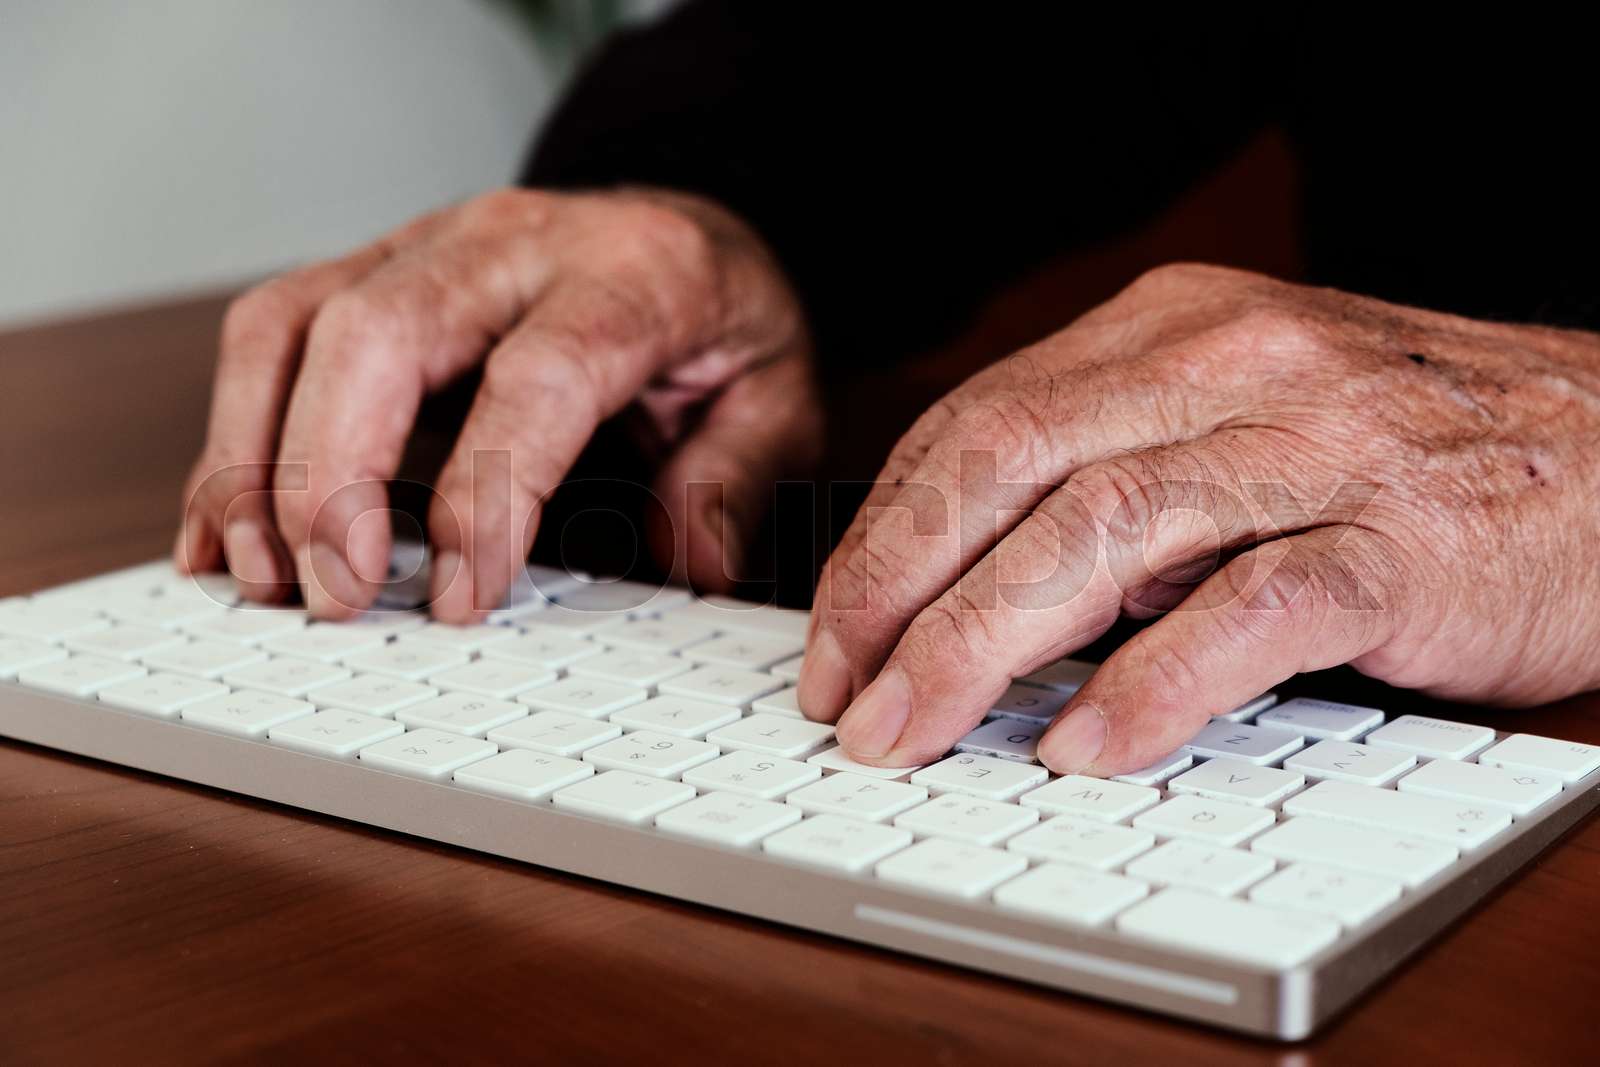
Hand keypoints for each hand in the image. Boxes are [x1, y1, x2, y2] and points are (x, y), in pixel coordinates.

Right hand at [175, 187, 818, 619]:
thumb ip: (733, 481)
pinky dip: (233, 437)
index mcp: (628, 274)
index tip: (460, 599)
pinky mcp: (368, 272)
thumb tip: (682, 565)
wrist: (679, 231)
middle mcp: (511, 242)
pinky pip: (267, 337)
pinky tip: (221, 531)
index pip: (539, 375)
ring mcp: (424, 247)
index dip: (490, 493)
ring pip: (293, 323)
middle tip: (335, 595)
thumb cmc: (718, 321)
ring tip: (258, 576)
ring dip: (256, 457)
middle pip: (381, 331)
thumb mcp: (776, 398)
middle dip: (336, 472)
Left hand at [798, 263, 1599, 774]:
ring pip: (1098, 535)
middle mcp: (1230, 367)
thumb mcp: (1234, 419)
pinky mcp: (1398, 544)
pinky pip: (1246, 613)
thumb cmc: (1405, 451)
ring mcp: (1315, 449)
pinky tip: (1083, 746)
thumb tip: (972, 584)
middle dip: (897, 590)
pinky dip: (1150, 687)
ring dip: (980, 646)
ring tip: (913, 731)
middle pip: (1008, 466)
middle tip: (843, 694)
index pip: (976, 423)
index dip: (883, 534)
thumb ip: (1114, 471)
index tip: (835, 629)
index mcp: (1171, 331)